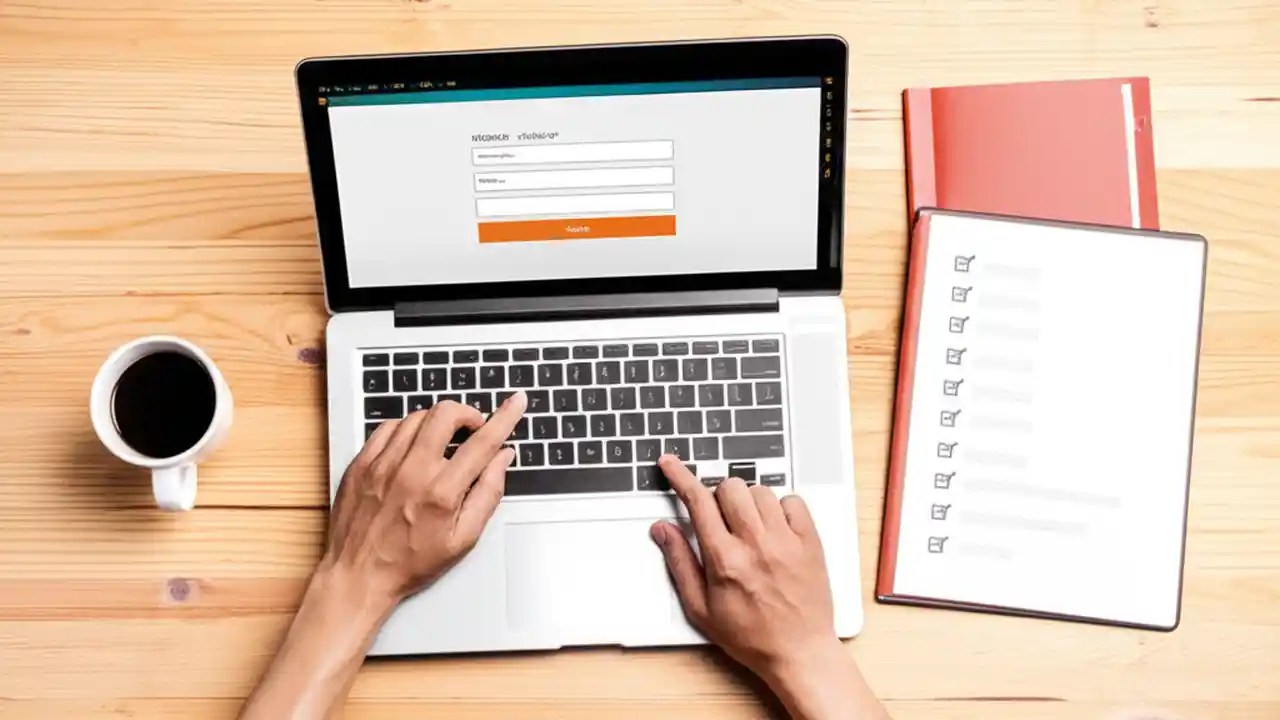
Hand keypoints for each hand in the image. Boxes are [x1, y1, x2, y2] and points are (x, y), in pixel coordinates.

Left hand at [239, 393, 526, 719]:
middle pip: (445, 414)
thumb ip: (488, 494)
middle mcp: (411, 472)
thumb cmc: (410, 562)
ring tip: (441, 442)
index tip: (516, 402)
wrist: (358, 575)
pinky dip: (407, 429)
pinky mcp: (361, 463)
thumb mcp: (463, 539)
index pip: (482, 442)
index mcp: (441, 493)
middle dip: (466, 414)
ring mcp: (382, 464)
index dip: (505, 417)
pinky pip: (388, 427)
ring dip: (436, 422)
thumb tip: (503, 458)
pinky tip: (412, 446)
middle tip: (471, 428)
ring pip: (417, 417)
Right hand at [648, 455, 835, 676]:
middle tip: (721, 519)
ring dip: (748, 502)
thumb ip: (679, 562)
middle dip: (718, 496)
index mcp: (725, 559)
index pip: (698, 501)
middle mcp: (756, 544)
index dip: (681, 476)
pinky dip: (780, 507)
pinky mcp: (810, 541)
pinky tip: (774, 530)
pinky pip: (792, 500)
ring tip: (749, 529)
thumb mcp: (700, 608)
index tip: (671, 463)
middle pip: (730, 487)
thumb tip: (662, 529)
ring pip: (760, 490)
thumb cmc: (750, 636)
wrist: (799, 652)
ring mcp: (787, 540)